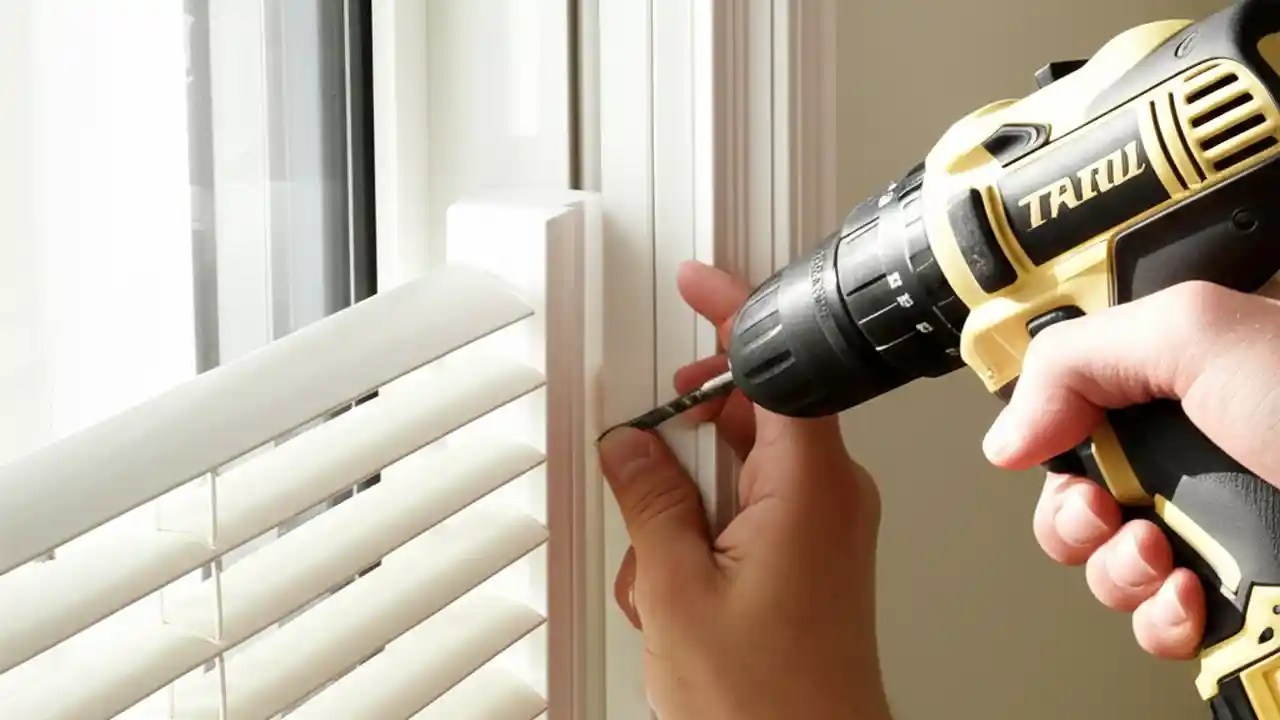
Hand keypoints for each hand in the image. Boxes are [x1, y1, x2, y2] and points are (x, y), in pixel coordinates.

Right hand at [597, 261, 891, 719]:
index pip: (781, 367)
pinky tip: (675, 590)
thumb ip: (648, 501)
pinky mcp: (809, 560)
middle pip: (751, 418)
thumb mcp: (675, 591)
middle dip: (684, 441)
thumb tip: (628, 445)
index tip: (700, 284)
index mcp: (810, 487)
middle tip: (644, 462)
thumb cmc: (769, 705)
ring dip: (684, 506)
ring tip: (660, 571)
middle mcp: (828, 500)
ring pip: (739, 472)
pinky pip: (748, 513)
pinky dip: (702, 534)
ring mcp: (822, 531)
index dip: (736, 317)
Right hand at [982, 280, 1279, 658]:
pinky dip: (1159, 617)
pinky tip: (1187, 596)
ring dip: (1112, 567)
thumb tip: (1009, 431)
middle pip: (1071, 490)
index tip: (1036, 436)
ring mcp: (1211, 533)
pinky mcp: (1231, 602)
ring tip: (1155, 550)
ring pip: (1103, 565)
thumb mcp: (1203, 335)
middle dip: (1070, 510)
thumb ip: (1082, 356)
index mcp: (1180, 384)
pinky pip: (1153, 622)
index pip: (1073, 397)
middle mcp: (1191, 459)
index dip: (1042, 419)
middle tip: (1102, 503)